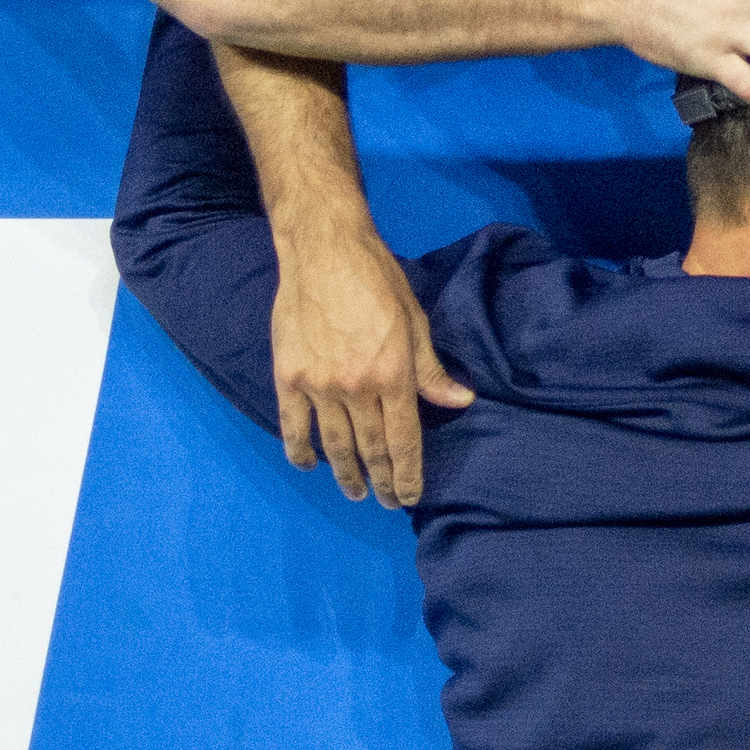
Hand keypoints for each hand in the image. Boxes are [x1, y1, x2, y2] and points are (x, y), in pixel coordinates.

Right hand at [270, 226, 473, 507]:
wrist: (324, 249)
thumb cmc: (377, 278)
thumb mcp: (415, 320)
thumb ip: (431, 369)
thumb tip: (461, 401)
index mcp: (394, 374)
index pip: (404, 439)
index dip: (408, 473)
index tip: (409, 496)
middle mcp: (357, 387)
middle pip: (370, 448)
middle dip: (382, 480)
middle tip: (386, 501)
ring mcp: (319, 384)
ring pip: (335, 444)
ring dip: (346, 473)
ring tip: (355, 491)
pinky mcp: (288, 376)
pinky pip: (293, 426)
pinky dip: (300, 450)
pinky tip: (310, 464)